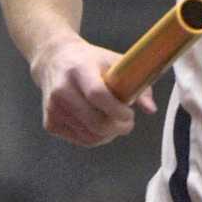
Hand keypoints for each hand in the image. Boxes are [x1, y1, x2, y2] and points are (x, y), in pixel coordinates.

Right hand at [34, 35, 155, 147]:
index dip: (117, 110)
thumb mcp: (114, 62)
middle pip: (95, 122)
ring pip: (90, 136)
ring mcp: (53, 108)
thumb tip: (151, 109)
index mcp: (79, 69)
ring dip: (108, 135)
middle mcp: (62, 90)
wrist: (53, 61)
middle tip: (127, 123)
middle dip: (117, 128)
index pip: (97, 95)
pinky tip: (98, 125)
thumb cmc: (89, 61)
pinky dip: (95, 137)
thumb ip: (136, 84)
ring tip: (114, 123)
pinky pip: (80, 140)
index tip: (129, 114)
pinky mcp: (50, 123)